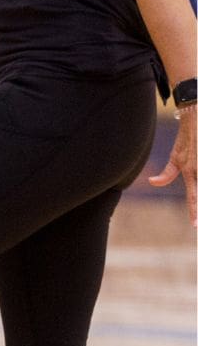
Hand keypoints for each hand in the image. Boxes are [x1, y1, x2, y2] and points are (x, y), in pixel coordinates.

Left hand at [147, 111, 195, 226]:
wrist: (196, 119)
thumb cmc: (187, 141)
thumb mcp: (176, 158)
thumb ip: (167, 174)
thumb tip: (152, 183)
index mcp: (191, 172)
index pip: (193, 197)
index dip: (194, 212)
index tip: (196, 226)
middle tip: (197, 221)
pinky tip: (196, 177)